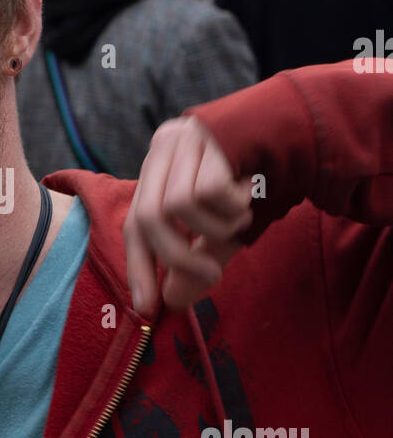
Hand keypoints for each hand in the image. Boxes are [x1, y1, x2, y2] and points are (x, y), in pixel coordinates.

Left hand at [124, 116, 253, 315]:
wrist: (302, 131)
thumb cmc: (258, 180)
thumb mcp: (221, 226)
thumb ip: (197, 259)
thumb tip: (172, 301)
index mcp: (159, 168)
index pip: (135, 222)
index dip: (138, 266)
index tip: (145, 307)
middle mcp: (164, 148)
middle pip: (149, 217)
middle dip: (179, 258)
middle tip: (213, 276)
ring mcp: (186, 137)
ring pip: (179, 205)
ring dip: (217, 227)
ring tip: (241, 216)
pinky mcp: (211, 132)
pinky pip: (210, 190)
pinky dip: (233, 205)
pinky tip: (249, 190)